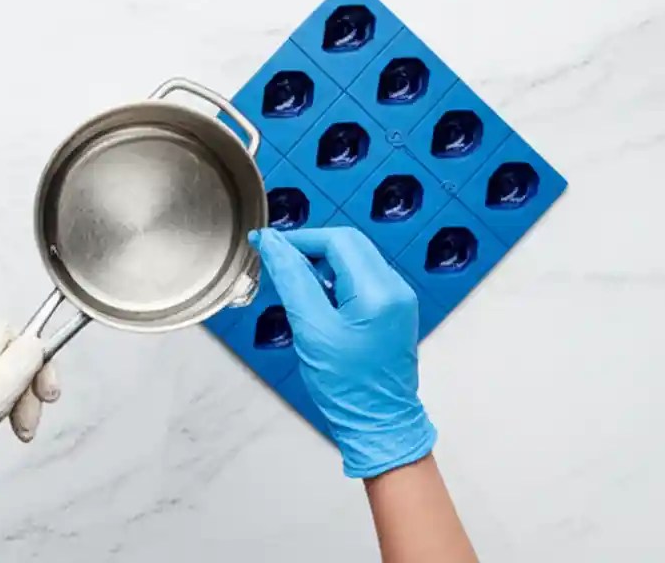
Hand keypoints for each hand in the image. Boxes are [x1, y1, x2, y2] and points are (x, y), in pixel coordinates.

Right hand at [249, 227, 435, 478]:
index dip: (299, 239)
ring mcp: (398, 300)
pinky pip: (362, 281)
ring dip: (321, 267)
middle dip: (310, 250)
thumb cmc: (347, 387)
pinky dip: (335, 283)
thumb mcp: (312, 331)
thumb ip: (292, 281)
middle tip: (277, 265)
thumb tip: (272, 244)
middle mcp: (396, 288)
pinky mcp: (393, 312)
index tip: (266, 245)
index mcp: (380, 291)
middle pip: (348, 245)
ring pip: (354, 261)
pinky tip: (317, 305)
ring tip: (296, 292)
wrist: (379, 426)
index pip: (337, 240)